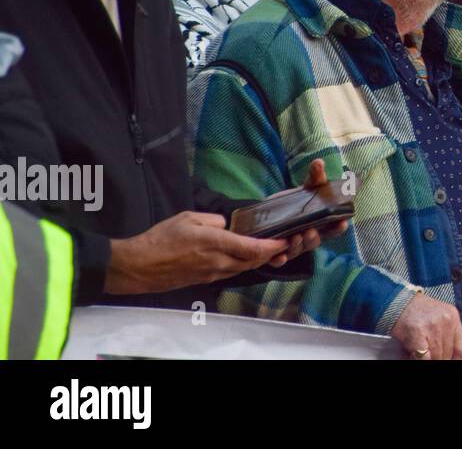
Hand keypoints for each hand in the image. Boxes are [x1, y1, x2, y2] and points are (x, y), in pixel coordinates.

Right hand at [105, 211, 289, 294]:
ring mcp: (211, 274)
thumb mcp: (188, 218)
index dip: (271, 246)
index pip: (252, 248)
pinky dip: (242, 265)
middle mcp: (217, 262)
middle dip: (269, 254)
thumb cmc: (161, 239)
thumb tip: (226, 226)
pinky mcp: (205, 280)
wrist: (139, 267)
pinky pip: (230, 272)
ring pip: (242, 269)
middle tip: (281, 244)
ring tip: (267, 250)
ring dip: (257, 261)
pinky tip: (244, 258)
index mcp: (215, 243)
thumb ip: (213, 220)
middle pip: (252, 261)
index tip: (285, 239)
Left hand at [265, 159, 349, 267]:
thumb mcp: (303, 190)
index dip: (338, 228)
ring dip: (298, 246)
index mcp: (318, 224)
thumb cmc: (291, 203)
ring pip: (298, 251)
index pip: (333, 229)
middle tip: (310, 231)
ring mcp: (292, 246)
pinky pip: (279, 260)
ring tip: (294, 237)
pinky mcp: (275, 251)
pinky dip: (279, 260)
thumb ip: (314, 179)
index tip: (342, 223)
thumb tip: (319, 162)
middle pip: (315, 242)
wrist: (265, 213)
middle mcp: (307, 237)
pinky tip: (278, 256)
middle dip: (314, 239)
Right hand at [392, 292, 461, 359]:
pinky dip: (420, 359)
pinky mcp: (418, 333)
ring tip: (420, 353)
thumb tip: (448, 357)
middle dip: (438, 358)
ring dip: (428, 359)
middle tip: (428, 354)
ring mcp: (433, 326)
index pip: (461, 349)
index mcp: (453, 317)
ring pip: (437, 357)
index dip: (453, 359)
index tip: (447, 360)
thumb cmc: (417, 312)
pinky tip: (413, 354)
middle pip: (448, 354)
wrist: (398, 302)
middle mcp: (446, 320)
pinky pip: (424, 357)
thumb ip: (447, 334)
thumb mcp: (439, 318)